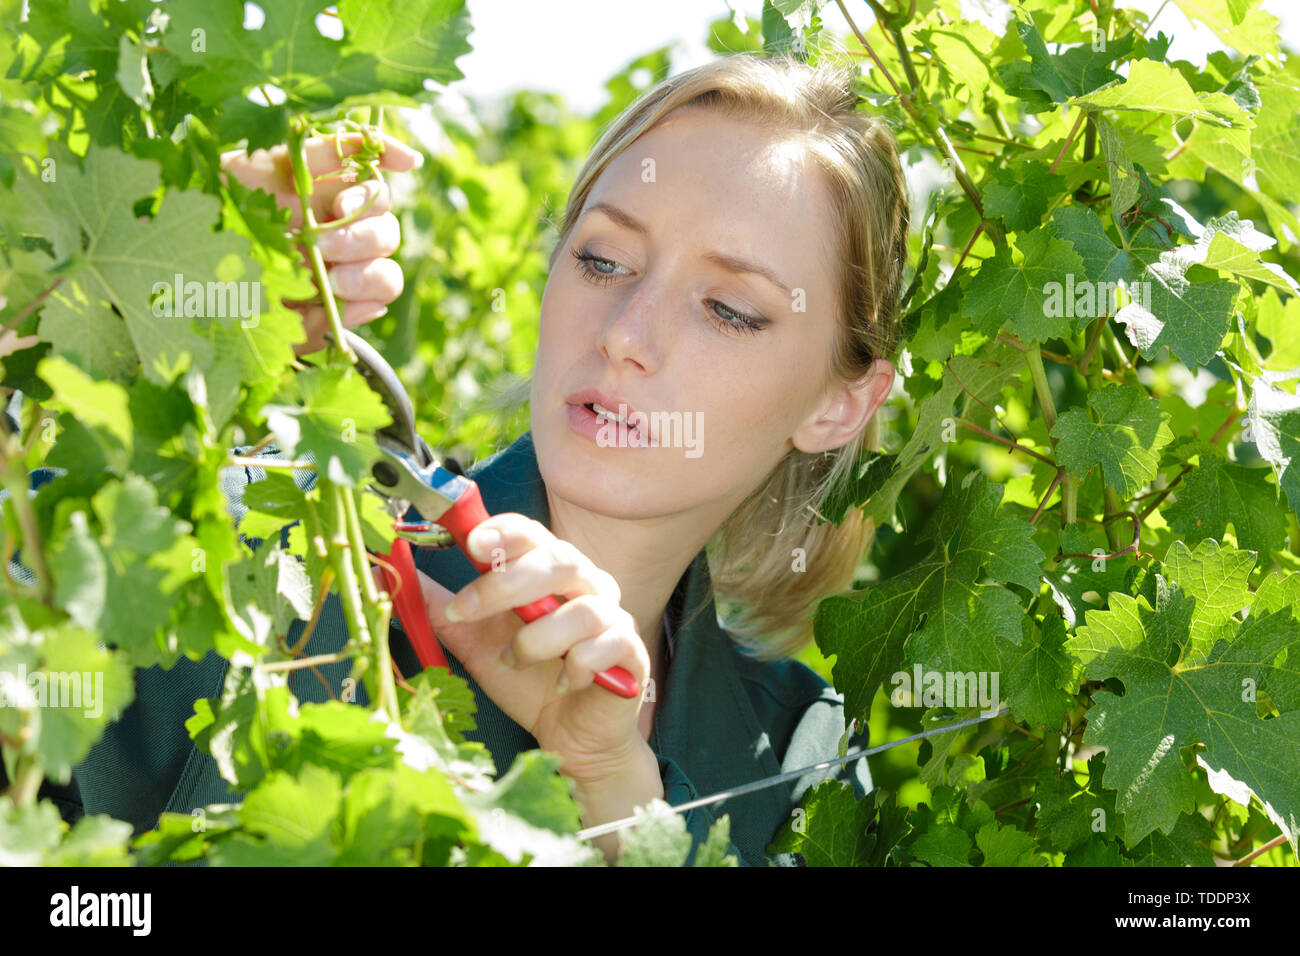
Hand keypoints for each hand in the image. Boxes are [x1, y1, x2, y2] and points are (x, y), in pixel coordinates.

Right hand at [219, 131, 422, 352]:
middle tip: (325, 258)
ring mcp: (314, 197)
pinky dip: (384, 150)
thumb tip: (370, 306)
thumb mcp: (270, 330)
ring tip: (327, 227)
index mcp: (328, 277)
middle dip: (363, 251)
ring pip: (375, 200)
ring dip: (363, 217)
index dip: (375, 283)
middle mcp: (329, 238)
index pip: (381, 278)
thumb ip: (321, 326)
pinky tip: (409, 162)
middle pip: (385, 236)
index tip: (342, 287)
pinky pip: (349, 148)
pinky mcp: (293, 160)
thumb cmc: (212, 303)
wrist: (155, 265)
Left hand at [402, 514, 653, 786]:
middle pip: (558, 561)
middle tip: (465, 612)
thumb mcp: (474, 642)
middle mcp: (587, 585)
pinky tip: (562, 682)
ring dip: (537, 638)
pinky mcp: (631, 654)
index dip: (505, 533)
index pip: (532, 533)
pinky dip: (578, 664)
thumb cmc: (527, 680)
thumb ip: (443, 609)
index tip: (473, 546)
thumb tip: (393, 574)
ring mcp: (614, 617)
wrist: (570, 737)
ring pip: (582, 608)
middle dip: (505, 585)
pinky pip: (608, 645)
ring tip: (513, 662)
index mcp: (550, 571)